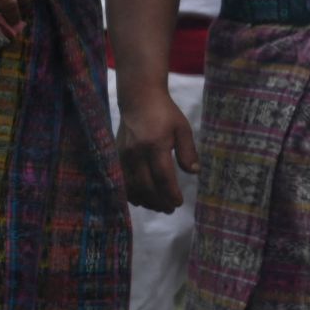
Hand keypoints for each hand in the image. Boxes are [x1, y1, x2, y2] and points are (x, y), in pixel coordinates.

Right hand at [116, 80, 198, 212]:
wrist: (138, 99)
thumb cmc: (165, 113)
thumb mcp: (182, 128)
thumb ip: (188, 151)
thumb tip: (194, 172)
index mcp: (155, 145)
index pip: (163, 177)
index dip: (170, 193)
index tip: (178, 203)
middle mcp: (136, 153)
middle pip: (146, 186)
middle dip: (158, 201)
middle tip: (170, 209)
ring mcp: (123, 156)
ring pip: (131, 187)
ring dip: (145, 200)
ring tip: (159, 207)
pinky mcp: (115, 157)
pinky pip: (121, 181)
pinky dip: (131, 194)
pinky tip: (141, 199)